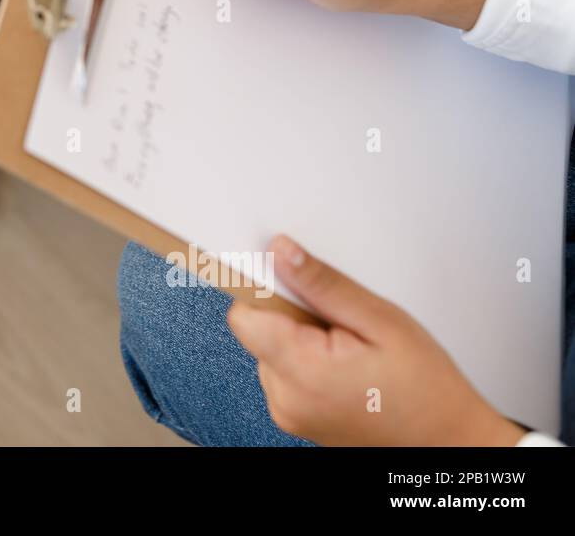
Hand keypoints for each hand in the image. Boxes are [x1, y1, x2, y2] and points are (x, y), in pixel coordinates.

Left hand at [227, 235, 525, 446]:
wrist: (448, 441)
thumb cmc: (426, 389)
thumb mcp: (381, 321)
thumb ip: (323, 285)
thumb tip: (279, 252)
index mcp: (300, 372)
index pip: (244, 313)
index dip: (265, 288)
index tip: (290, 277)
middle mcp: (284, 397)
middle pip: (258, 328)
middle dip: (293, 314)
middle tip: (343, 323)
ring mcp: (288, 411)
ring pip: (271, 347)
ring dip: (301, 337)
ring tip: (350, 348)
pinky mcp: (294, 416)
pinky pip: (283, 371)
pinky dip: (306, 359)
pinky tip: (345, 365)